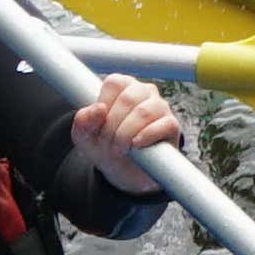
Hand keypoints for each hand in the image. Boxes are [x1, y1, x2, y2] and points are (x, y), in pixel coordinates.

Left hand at [69, 71, 183, 186]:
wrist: (123, 171)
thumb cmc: (104, 146)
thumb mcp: (84, 136)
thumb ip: (83, 121)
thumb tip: (99, 108)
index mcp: (122, 87)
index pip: (114, 83)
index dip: (103, 108)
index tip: (98, 127)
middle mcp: (144, 91)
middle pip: (127, 99)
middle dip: (112, 125)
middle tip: (108, 143)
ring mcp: (160, 107)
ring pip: (144, 111)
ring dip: (126, 133)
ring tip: (120, 148)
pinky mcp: (172, 125)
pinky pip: (164, 124)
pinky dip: (147, 136)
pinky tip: (137, 144)